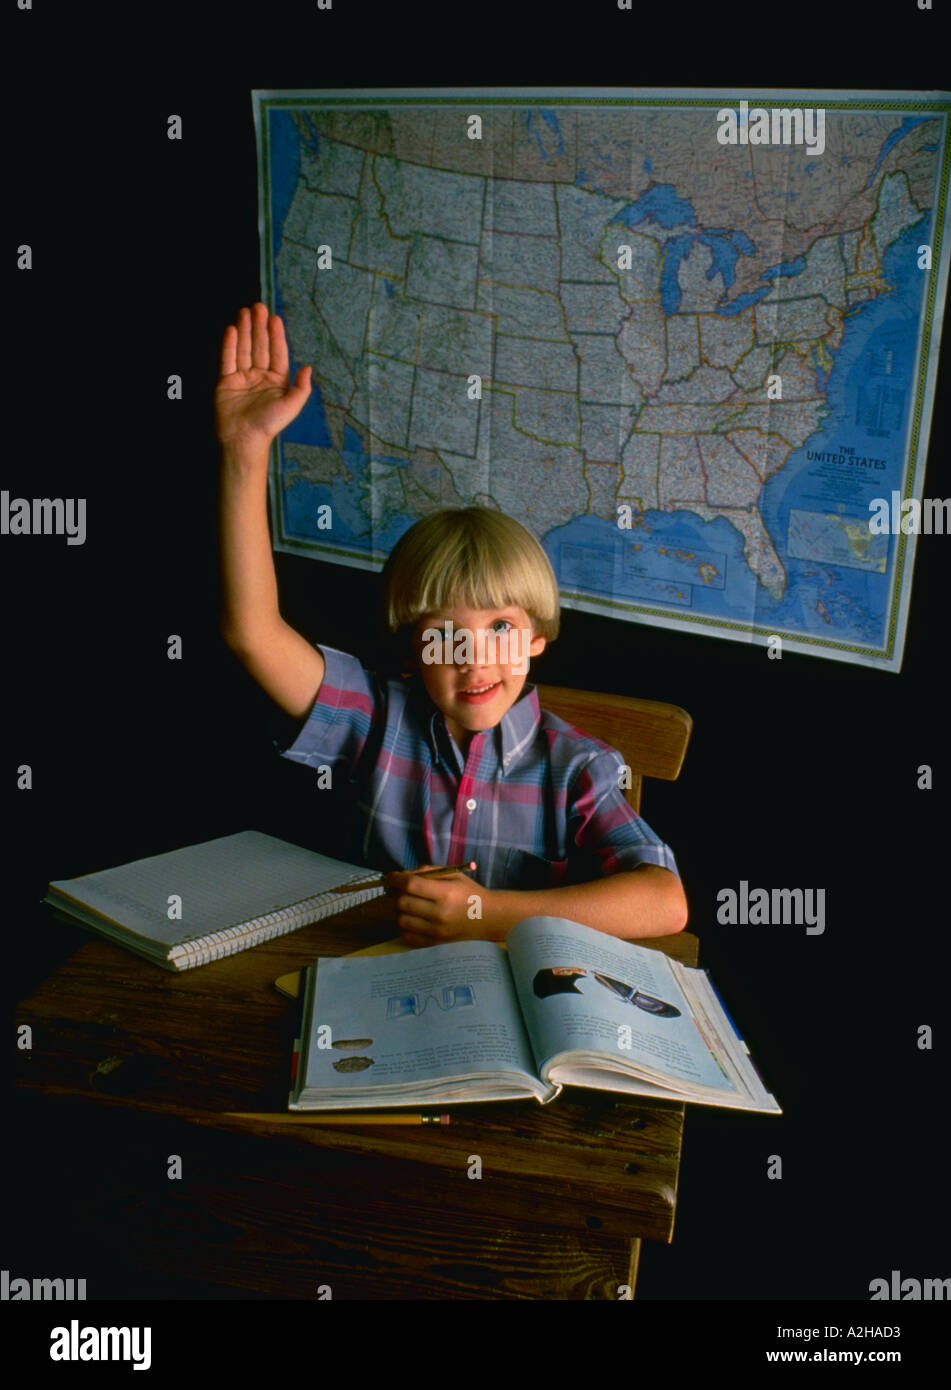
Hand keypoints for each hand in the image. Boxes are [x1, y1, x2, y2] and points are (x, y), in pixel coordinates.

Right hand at [214, 302, 311, 447]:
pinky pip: (228, 359)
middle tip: (258, 306)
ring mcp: (242, 378)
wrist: (244, 440)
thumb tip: (309, 368)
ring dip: (245, 330)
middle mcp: (260, 377)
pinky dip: (230, 344)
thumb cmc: (269, 425)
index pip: (277, 353)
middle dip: (259, 326)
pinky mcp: (226, 382)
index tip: (274, 318)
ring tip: (245, 311)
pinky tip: (232, 329)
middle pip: (260, 346)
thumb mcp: (291, 406)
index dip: (276, 335)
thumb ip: (302, 388)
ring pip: (244, 349)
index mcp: (277, 381)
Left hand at [383, 865, 497, 945]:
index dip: (396, 879)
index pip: (411, 885)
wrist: (489, 918)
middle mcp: (439, 914)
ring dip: (399, 910)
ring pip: (401, 920)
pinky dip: (404, 925)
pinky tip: (412, 918)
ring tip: (407, 904)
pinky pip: (407, 935)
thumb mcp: (454, 875)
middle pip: (402, 902)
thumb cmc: (470, 893)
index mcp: (445, 893)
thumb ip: (428, 871)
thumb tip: (402, 875)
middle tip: (401, 890)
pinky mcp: (434, 943)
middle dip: (397, 894)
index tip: (391, 877)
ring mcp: (436, 931)